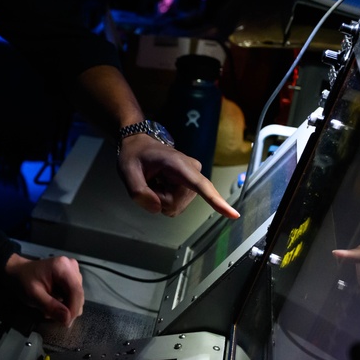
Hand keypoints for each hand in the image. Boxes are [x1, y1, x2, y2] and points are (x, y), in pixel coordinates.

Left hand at [4, 253, 83, 327]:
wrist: (19, 272)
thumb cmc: (24, 281)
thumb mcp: (34, 295)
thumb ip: (51, 306)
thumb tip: (68, 319)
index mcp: (62, 267)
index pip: (76, 291)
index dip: (73, 309)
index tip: (66, 323)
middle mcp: (71, 266)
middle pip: (78, 294)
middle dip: (68, 309)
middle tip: (52, 316)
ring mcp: (73, 270)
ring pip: (77, 295)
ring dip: (66, 306)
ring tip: (50, 308)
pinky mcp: (72, 276)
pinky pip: (74, 293)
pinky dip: (65, 301)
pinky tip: (54, 303)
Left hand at [116, 134, 239, 218]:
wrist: (139, 145)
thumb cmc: (135, 155)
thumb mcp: (126, 171)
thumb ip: (137, 191)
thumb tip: (158, 208)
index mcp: (179, 164)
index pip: (200, 185)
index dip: (216, 201)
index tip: (233, 214)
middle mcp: (192, 172)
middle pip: (176, 204)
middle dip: (157, 199)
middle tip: (149, 180)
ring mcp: (193, 180)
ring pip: (175, 207)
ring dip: (160, 198)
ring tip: (154, 180)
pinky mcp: (191, 186)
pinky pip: (176, 205)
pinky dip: (163, 198)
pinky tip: (159, 184)